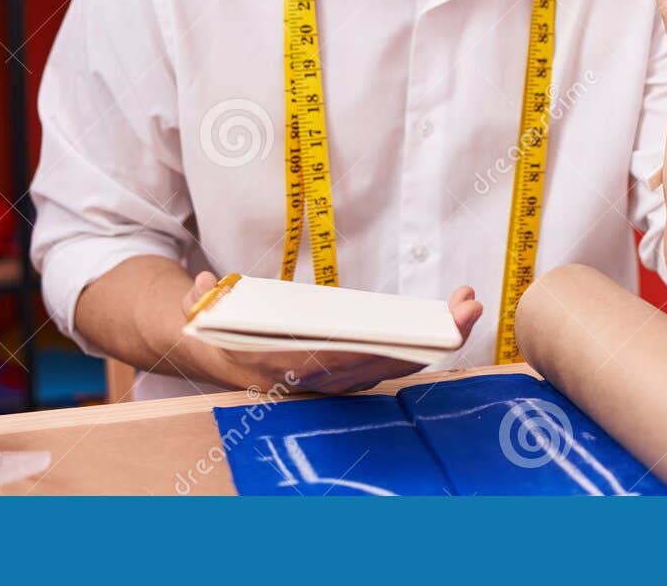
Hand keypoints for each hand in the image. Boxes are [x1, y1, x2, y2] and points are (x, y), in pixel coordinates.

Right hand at [181, 272, 483, 395]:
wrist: (216, 355)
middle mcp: (316, 382)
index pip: (334, 365)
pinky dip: (424, 342)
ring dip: (436, 339)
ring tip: (469, 305)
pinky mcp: (350, 371)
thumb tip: (204, 283)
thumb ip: (198, 301)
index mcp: (283, 370)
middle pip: (381, 365)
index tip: (412, 343)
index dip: (375, 355)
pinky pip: (392, 361)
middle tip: (467, 311)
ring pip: (394, 365)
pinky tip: (451, 319)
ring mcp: (338, 379)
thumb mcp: (197, 313)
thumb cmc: (214, 330)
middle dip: (429, 340)